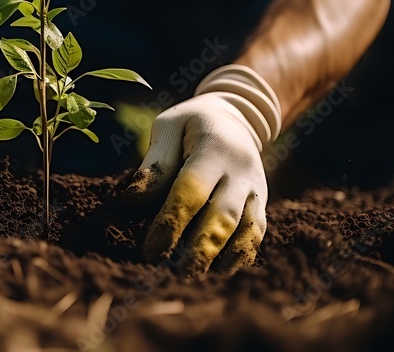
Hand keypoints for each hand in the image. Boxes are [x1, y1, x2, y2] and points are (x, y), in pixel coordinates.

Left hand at [122, 65, 280, 276]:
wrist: (236, 117)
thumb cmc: (190, 125)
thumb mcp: (168, 128)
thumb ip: (155, 164)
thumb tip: (132, 204)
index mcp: (213, 147)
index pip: (191, 191)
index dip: (170, 223)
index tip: (150, 250)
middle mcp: (240, 170)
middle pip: (223, 216)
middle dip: (199, 249)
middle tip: (173, 272)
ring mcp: (255, 188)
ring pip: (246, 230)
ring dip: (222, 257)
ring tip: (194, 276)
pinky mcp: (261, 203)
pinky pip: (256, 234)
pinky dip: (240, 256)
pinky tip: (217, 270)